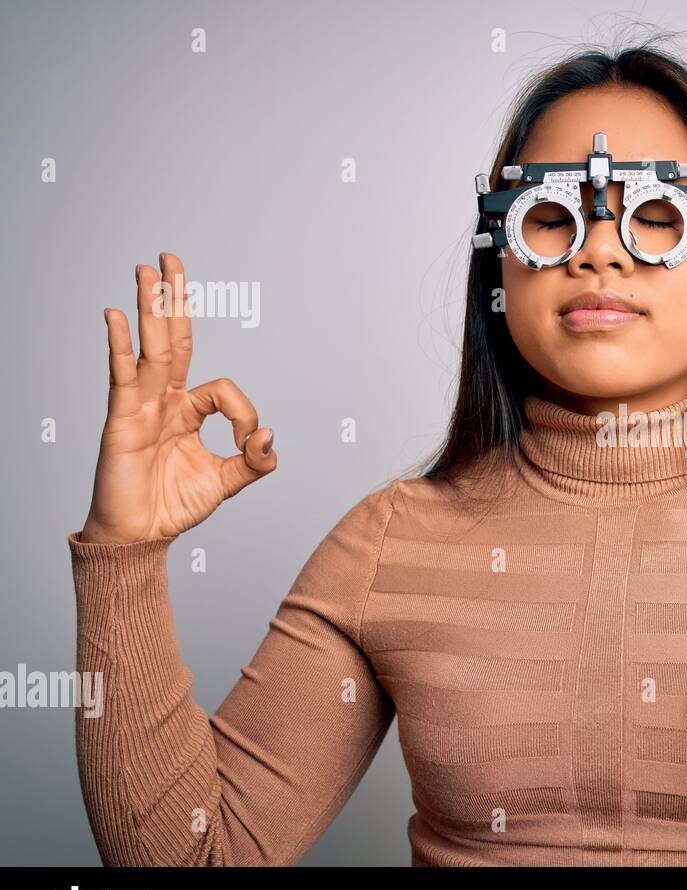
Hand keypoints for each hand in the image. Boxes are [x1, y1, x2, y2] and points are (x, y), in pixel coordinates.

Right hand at [79, 252, 276, 544]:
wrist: (141, 535)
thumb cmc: (174, 506)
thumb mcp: (229, 481)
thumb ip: (256, 461)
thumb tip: (270, 434)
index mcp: (188, 411)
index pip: (223, 389)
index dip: (244, 412)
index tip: (249, 443)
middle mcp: (163, 400)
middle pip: (172, 339)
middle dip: (174, 300)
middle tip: (170, 259)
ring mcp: (140, 405)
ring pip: (149, 347)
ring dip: (149, 307)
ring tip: (147, 270)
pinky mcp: (121, 418)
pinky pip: (121, 374)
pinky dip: (119, 344)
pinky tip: (116, 315)